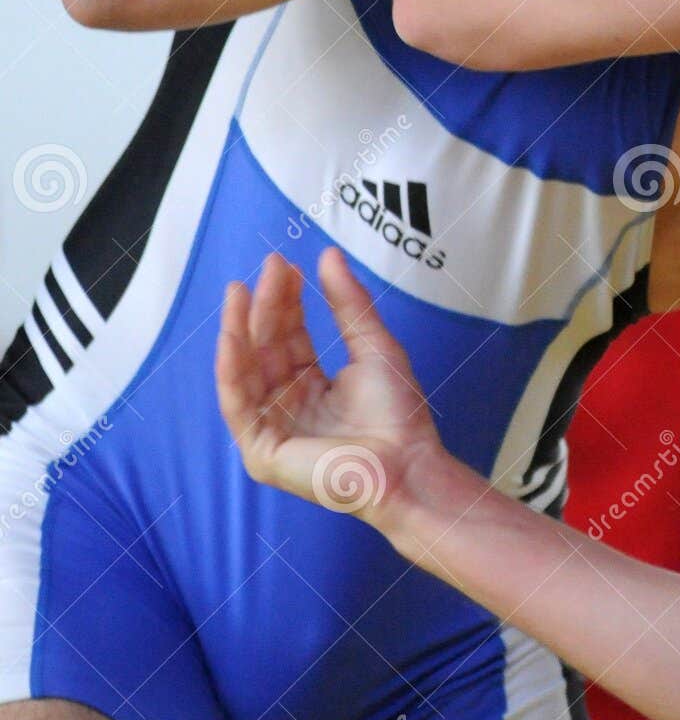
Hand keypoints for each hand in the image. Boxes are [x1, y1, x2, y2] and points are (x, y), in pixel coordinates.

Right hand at [216, 248, 442, 528]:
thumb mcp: (373, 346)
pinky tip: (232, 336)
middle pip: (266, 348)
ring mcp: (272, 429)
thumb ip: (348, 303)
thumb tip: (327, 254)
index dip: (285, 301)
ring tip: (240, 290)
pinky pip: (238, 405)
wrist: (408, 464)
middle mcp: (289, 405)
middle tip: (268, 265)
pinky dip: (231, 369)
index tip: (284, 264)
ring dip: (239, 328)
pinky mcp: (262, 452)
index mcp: (313, 386)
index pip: (289, 337)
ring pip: (246, 371)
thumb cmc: (398, 414)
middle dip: (264, 305)